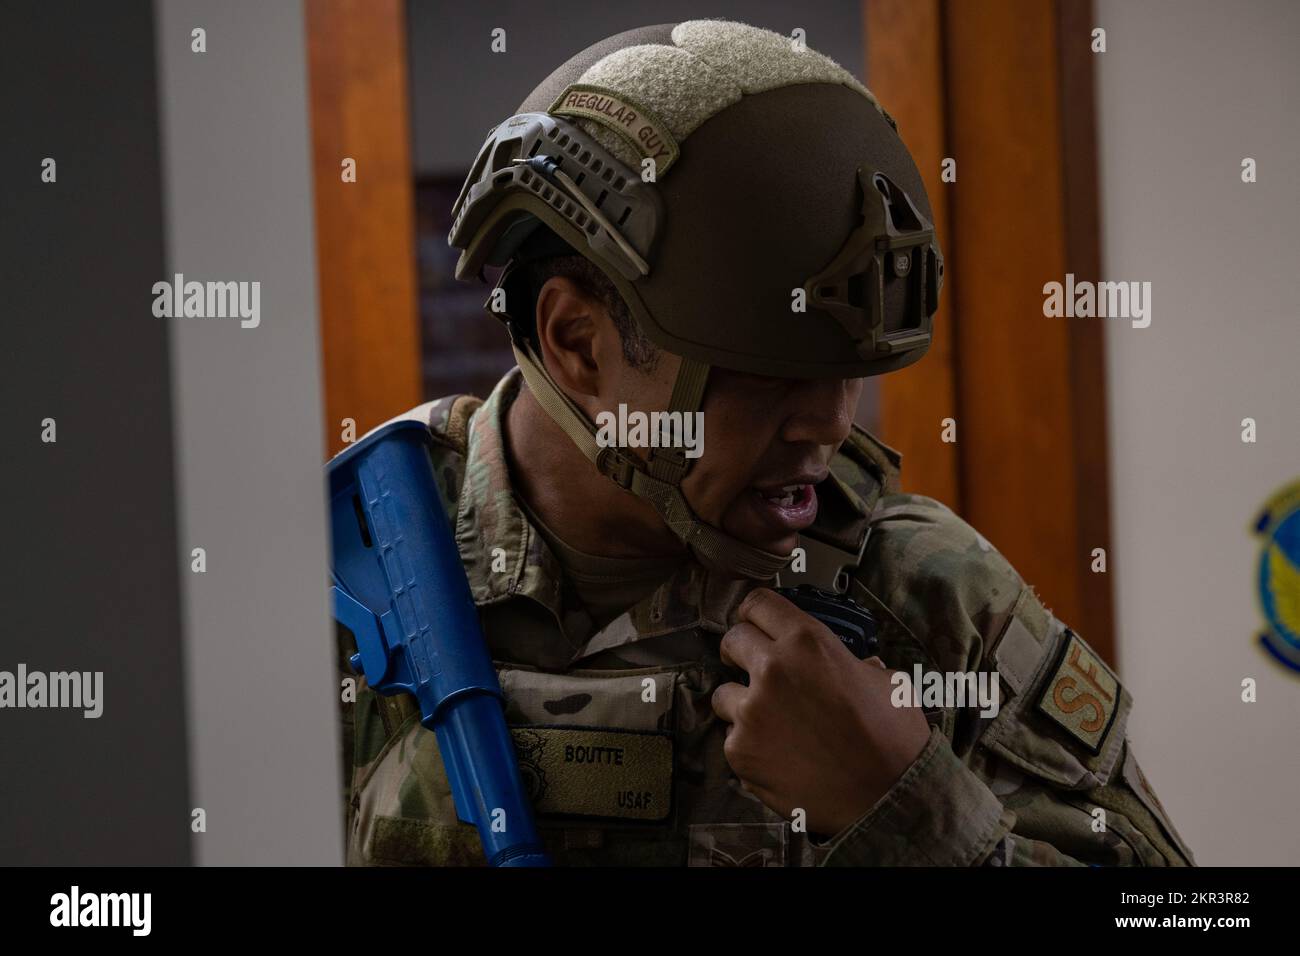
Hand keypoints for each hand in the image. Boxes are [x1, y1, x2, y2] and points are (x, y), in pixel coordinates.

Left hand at [711, 587, 930, 835]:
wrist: (887, 799)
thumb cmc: (892, 739)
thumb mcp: (885, 680)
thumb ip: (854, 663)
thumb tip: (854, 664)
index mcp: (808, 642)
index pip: (758, 604)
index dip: (756, 613)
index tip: (756, 623)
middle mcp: (773, 669)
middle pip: (732, 640)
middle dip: (742, 652)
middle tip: (757, 668)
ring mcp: (751, 711)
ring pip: (724, 692)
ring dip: (742, 702)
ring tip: (772, 721)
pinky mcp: (740, 750)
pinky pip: (731, 736)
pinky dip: (748, 743)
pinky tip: (778, 753)